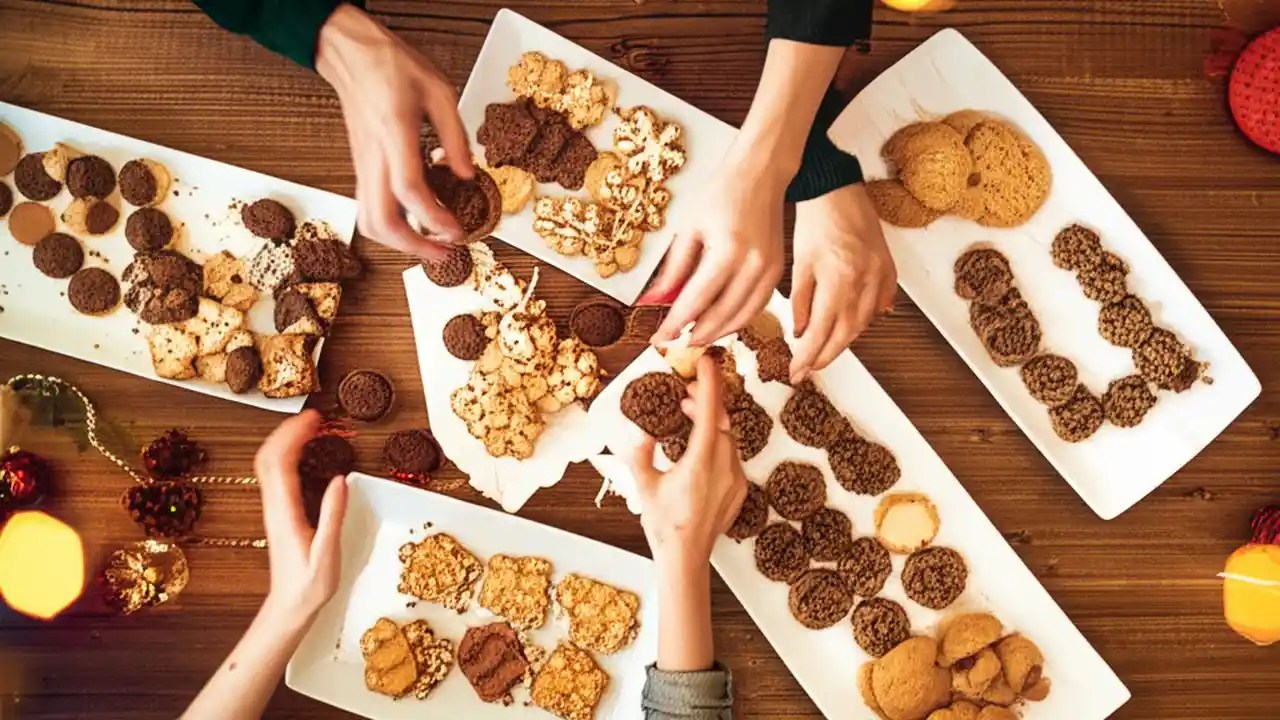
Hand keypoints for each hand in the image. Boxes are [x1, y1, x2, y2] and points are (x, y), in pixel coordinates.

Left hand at [253, 410, 347, 617]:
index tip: (314, 420)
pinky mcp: (279, 511)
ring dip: (285, 439)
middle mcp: (274, 506)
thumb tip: (341, 480)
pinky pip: (276, 473)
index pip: (282, 463)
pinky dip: (287, 453)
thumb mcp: (327, 555)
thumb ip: (333, 516)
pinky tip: (304, 450)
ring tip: (309, 425)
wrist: (287, 606)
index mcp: (285, 513)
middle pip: (269, 456)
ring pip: (269, 463)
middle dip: (288, 430)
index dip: (294, 436)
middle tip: (313, 415)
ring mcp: (273, 508)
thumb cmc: (308, 586)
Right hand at [316, 4, 473, 261]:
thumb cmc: (392, 66)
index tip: (457, 230)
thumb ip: (455, 135)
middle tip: (445, 254)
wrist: (350, 55)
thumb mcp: (438, 90)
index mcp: (394, 132)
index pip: (409, 189)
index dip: (433, 217)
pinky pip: (368, 208)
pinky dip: (391, 226)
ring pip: (369, 220)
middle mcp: (373, 155)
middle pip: (381, 220)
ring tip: (431, 246)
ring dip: (399, 243)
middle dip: (413, 246)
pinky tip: (416, 223)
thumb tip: (468, 175)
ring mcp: (362, 164)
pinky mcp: (360, 167)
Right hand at [627, 356, 748, 567]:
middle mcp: (723, 467)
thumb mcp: (644, 486)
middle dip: (706, 402)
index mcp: (700, 462)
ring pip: (729, 437)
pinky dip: (718, 444)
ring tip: (690, 420)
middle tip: (685, 396)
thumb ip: (639, 455)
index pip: (711, 412)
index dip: (710, 383)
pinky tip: (700, 451)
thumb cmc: (664, 525)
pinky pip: (732, 456)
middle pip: (722, 420)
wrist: (686, 558)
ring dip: (712, 424)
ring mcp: (735, 479)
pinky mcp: (740, 490)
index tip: (708, 362)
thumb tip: (638, 433)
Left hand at [640, 146, 786, 346]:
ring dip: (716, 332)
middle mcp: (753, 265)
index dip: (674, 324)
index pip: (695, 301)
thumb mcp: (690, 227)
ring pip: (741, 317)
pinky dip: (737, 320)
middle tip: (673, 343)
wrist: (761, 173)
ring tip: (693, 337)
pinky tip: (719, 323)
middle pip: (720, 316)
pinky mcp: (777, 271)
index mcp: (727, 250)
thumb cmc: (723, 192)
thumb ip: (674, 268)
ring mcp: (769, 270)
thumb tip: (655, 300)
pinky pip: (757, 307)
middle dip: (694, 335)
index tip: (658, 337)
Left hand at [789, 182, 896, 382]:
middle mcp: (864, 282)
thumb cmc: (814, 220)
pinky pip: (880, 303)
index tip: (797, 372)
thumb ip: (799, 302)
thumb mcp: (798, 264)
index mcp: (838, 282)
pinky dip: (866, 318)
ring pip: (864, 322)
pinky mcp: (888, 267)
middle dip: (825, 355)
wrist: (836, 188)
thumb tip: (800, 333)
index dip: (808, 358)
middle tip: (809, 368)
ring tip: (825, 351)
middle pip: (846, 334)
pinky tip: (854, 326)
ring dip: (844, 340)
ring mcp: (880, 275)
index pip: (821, 334)